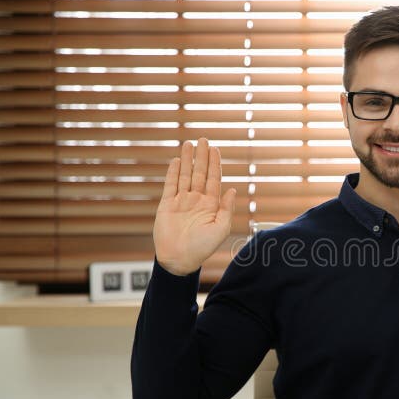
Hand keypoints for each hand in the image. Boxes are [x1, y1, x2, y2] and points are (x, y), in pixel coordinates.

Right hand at [153, 138, 236, 275]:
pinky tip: (175, 160)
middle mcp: (197, 200)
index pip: (214, 180)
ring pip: (185, 176)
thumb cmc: (202, 248)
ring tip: (188, 144)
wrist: (179, 259)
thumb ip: (227, 209)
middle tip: (203, 139)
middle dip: (202, 157)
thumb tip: (232, 189)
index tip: (215, 149)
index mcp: (211, 205)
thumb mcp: (221, 228)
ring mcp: (182, 201)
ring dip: (187, 160)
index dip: (215, 164)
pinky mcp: (167, 205)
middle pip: (200, 173)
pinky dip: (173, 173)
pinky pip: (170, 185)